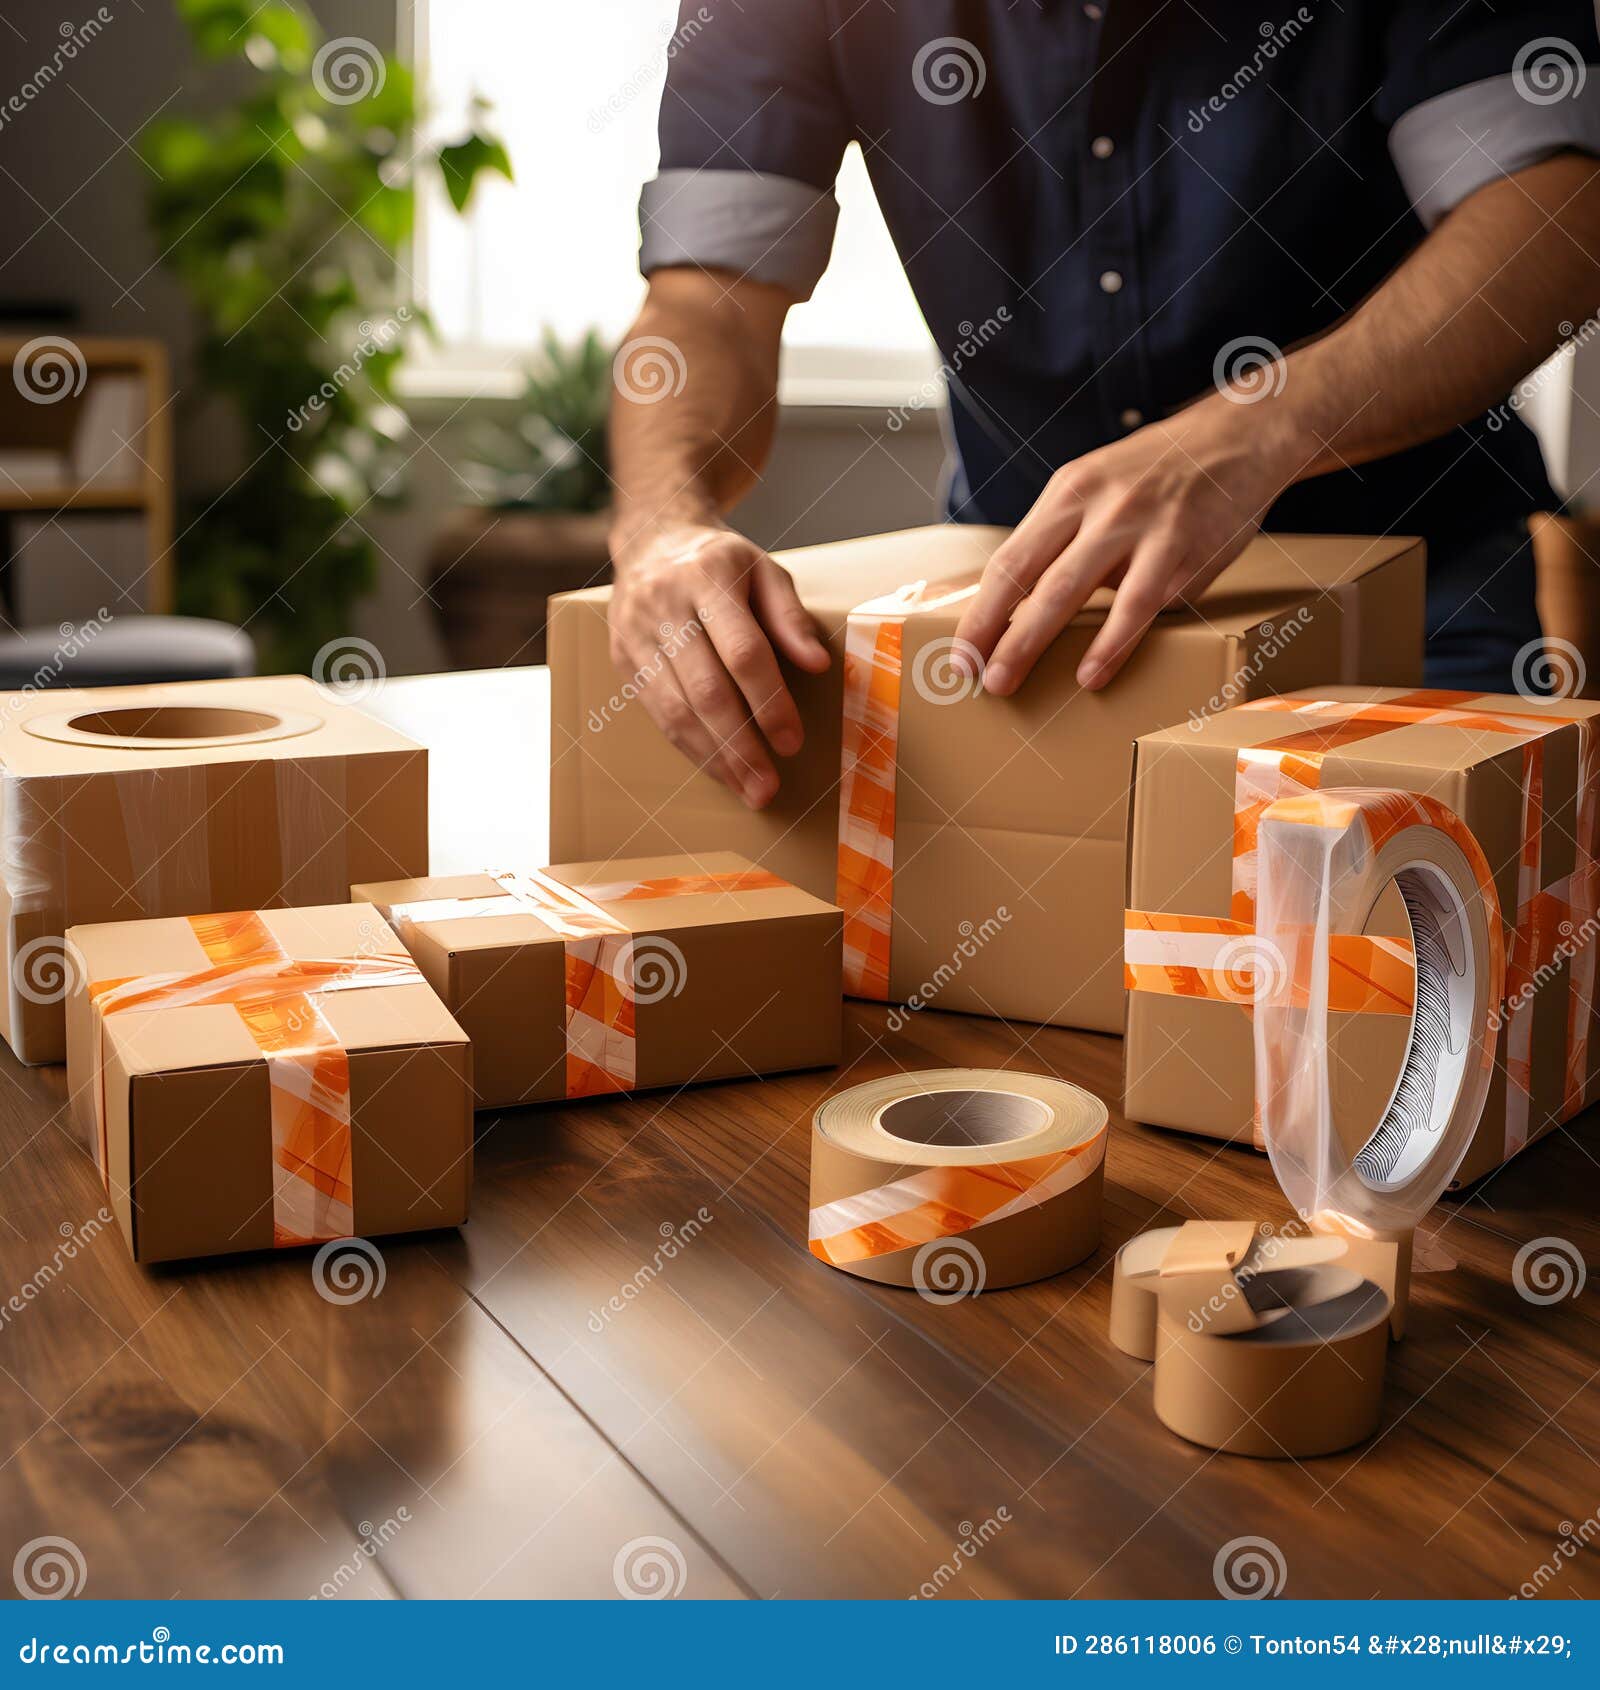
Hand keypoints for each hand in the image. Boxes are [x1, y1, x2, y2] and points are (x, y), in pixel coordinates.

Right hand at [608, 521, 829, 808]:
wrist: (651, 541)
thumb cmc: (721, 563)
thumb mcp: (765, 571)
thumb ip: (790, 617)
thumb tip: (818, 665)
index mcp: (708, 577)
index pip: (742, 651)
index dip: (769, 701)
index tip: (792, 741)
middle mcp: (665, 605)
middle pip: (706, 689)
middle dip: (740, 744)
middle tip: (768, 786)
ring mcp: (636, 634)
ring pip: (675, 709)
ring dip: (715, 757)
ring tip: (748, 789)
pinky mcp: (623, 658)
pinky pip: (658, 713)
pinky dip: (690, 747)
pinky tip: (718, 769)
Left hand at [954, 397, 1302, 693]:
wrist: (1240, 436)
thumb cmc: (1159, 474)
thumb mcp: (1099, 486)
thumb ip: (1066, 539)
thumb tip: (1026, 608)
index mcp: (1067, 492)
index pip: (1009, 561)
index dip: (980, 611)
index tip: (961, 653)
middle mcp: (1096, 506)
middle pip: (1030, 578)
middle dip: (996, 633)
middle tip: (977, 677)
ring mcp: (1139, 526)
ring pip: (1073, 592)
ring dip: (1034, 642)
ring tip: (1010, 682)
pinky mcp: (1182, 548)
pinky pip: (1139, 604)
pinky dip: (1110, 643)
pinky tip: (1091, 674)